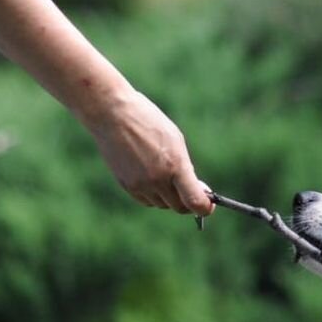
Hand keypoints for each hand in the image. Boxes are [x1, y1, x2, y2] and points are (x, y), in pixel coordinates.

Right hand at [84, 87, 213, 214]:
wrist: (112, 113)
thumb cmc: (148, 121)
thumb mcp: (175, 140)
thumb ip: (186, 168)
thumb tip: (196, 190)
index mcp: (175, 166)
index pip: (195, 202)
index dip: (205, 208)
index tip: (209, 204)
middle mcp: (158, 180)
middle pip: (179, 207)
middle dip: (187, 201)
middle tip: (190, 188)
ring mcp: (140, 185)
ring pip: (162, 204)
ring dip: (169, 197)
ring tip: (166, 176)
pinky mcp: (126, 185)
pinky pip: (146, 201)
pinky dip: (153, 195)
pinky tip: (152, 178)